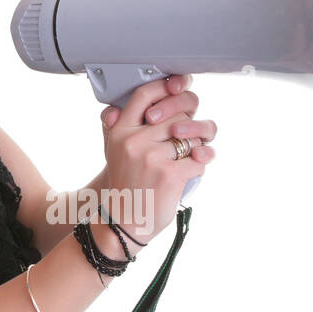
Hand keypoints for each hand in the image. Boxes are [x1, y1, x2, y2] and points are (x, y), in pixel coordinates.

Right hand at [98, 74, 217, 240]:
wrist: (124, 224)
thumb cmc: (125, 187)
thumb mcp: (113, 153)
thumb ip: (117, 128)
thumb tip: (113, 109)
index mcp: (120, 131)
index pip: (144, 95)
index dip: (164, 88)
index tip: (177, 87)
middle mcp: (134, 141)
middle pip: (176, 116)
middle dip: (187, 127)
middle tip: (185, 140)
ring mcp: (152, 157)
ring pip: (190, 137)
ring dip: (195, 148)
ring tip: (188, 157)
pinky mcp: (170, 174)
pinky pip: (199, 159)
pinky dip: (199, 167)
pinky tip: (189, 173)